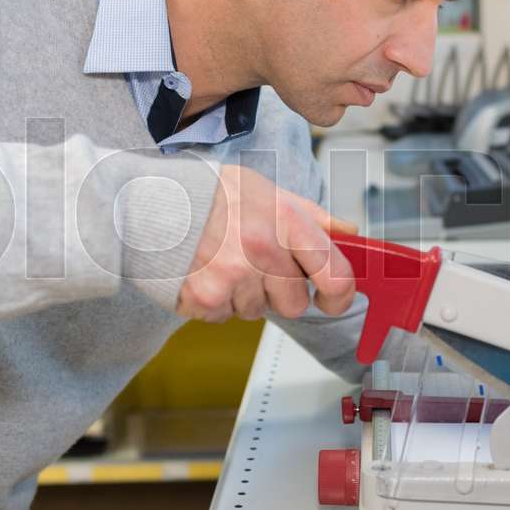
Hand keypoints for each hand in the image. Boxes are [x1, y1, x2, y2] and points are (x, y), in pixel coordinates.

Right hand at [177, 165, 358, 322]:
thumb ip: (314, 218)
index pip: (336, 276)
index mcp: (288, 223)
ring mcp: (234, 277)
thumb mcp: (272, 193)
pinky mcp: (207, 297)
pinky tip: (207, 273)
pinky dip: (217, 301)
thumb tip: (350, 233)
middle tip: (258, 265)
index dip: (340, 297)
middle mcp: (264, 251)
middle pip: (295, 303)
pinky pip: (225, 316)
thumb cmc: (217, 195)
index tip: (332, 300)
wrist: (159, 200)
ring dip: (245, 295)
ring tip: (226, 262)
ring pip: (258, 311)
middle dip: (281, 292)